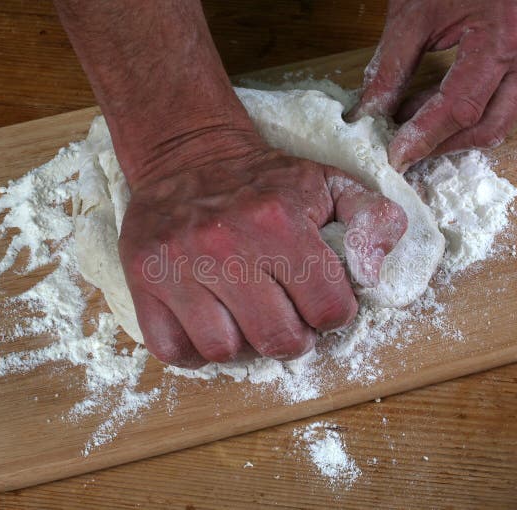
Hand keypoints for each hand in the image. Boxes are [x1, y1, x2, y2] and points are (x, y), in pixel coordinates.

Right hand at [118, 136, 406, 367]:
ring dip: (244, 346)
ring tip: (248, 320)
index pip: (328, 309)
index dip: (334, 313)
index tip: (322, 302)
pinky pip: (173, 350)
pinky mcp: (142, 278)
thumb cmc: (265, 181)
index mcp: (279, 221)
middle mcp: (226, 243)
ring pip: (224, 351)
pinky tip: (211, 325)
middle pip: (278, 339)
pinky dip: (195, 351)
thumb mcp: (328, 184)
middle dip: (294, 338)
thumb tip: (374, 272)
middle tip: (289, 320)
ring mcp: (178, 264)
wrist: (190, 156)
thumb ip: (372, 218)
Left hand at [349, 0, 516, 169]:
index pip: (461, 107)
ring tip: (410, 125)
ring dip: (452, 133)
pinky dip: (463, 114)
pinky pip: (499, 102)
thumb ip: (389, 70)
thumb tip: (369, 115)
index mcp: (502, 37)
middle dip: (443, 144)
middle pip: (488, 126)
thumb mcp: (411, 17)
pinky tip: (428, 108)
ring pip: (497, 120)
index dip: (426, 137)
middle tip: (402, 148)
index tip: (397, 157)